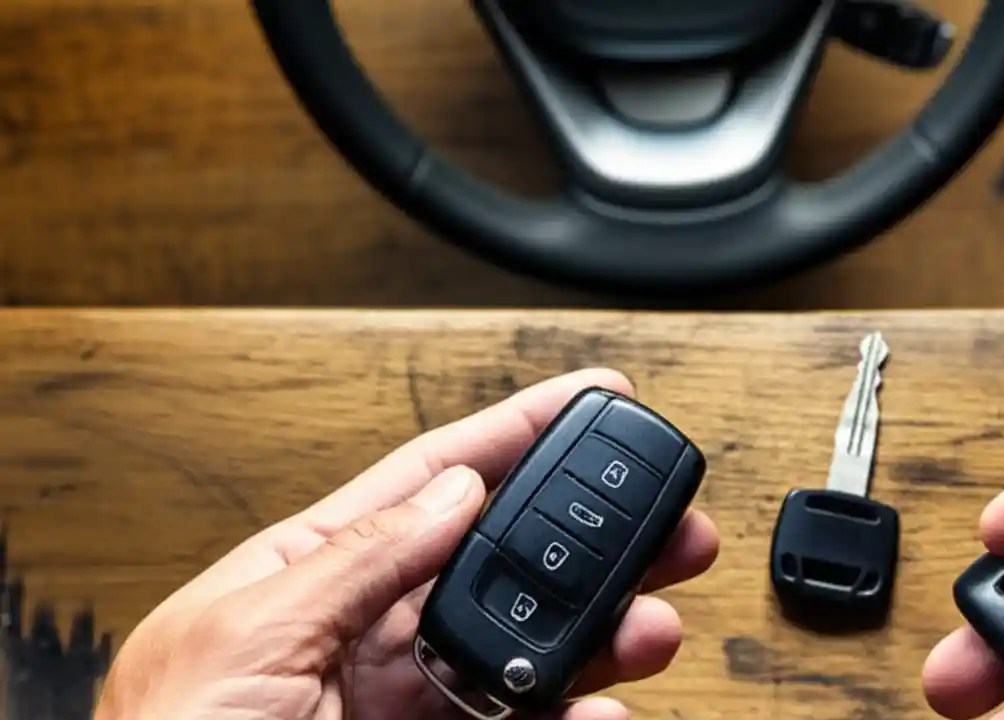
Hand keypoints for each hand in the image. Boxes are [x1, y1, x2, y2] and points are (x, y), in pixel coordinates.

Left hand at [95, 369, 718, 719]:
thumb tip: (452, 488)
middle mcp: (370, 633)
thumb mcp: (243, 632)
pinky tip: (601, 711)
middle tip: (665, 522)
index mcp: (312, 576)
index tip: (588, 400)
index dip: (515, 433)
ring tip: (650, 623)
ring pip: (531, 648)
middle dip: (589, 537)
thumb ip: (356, 557)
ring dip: (603, 631)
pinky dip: (575, 718)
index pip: (432, 482)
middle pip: (504, 563)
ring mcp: (409, 702)